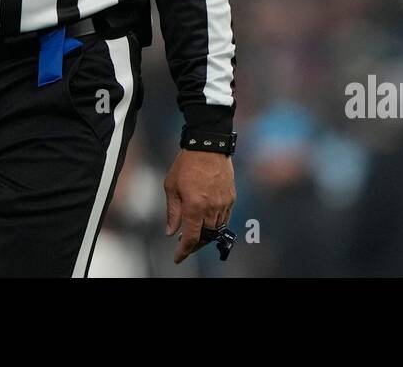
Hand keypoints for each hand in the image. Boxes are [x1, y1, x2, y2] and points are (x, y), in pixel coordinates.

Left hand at [163, 149, 235, 263]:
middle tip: (185, 246)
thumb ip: (172, 212)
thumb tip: (171, 232)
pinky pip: (225, 218)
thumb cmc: (186, 164)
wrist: (208, 146)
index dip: (184, 251)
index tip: (178, 258)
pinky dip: (216, 224)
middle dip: (195, 245)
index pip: (191, 238)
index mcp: (195, 206)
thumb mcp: (171, 187)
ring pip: (217, 229)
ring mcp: (223, 203)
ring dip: (206, 235)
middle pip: (206, 237)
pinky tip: (207, 221)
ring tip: (195, 234)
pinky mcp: (231, 197)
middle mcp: (211, 208)